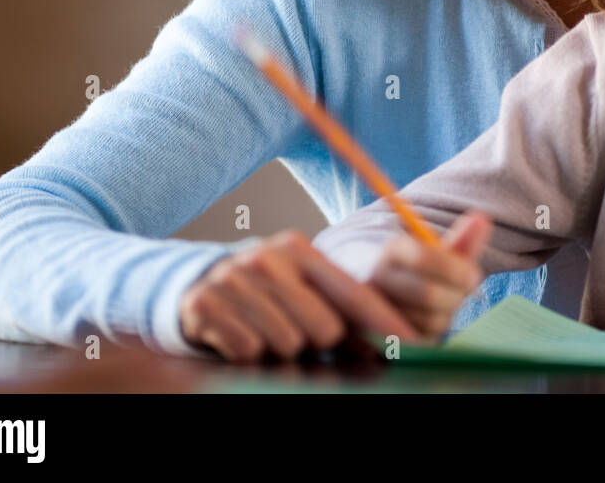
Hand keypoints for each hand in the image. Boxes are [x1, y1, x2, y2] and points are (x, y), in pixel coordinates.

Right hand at [179, 229, 419, 362]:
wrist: (193, 289)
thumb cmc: (263, 297)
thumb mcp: (301, 293)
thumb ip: (342, 313)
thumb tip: (388, 345)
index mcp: (298, 250)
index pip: (352, 292)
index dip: (383, 323)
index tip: (411, 345)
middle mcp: (268, 257)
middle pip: (323, 327)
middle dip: (317, 342)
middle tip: (298, 336)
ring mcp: (234, 277)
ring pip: (287, 342)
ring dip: (280, 350)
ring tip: (265, 334)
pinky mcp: (205, 303)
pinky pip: (248, 349)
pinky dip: (247, 353)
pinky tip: (238, 337)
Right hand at [368, 211, 491, 340]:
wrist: (389, 298)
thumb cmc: (423, 272)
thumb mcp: (439, 254)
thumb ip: (463, 239)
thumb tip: (483, 219)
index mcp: (393, 251)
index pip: (423, 257)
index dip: (456, 270)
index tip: (474, 274)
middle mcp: (378, 278)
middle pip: (428, 293)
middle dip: (457, 295)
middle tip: (466, 292)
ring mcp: (377, 309)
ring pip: (428, 319)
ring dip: (449, 313)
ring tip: (448, 303)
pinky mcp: (383, 336)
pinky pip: (423, 338)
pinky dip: (437, 330)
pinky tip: (435, 318)